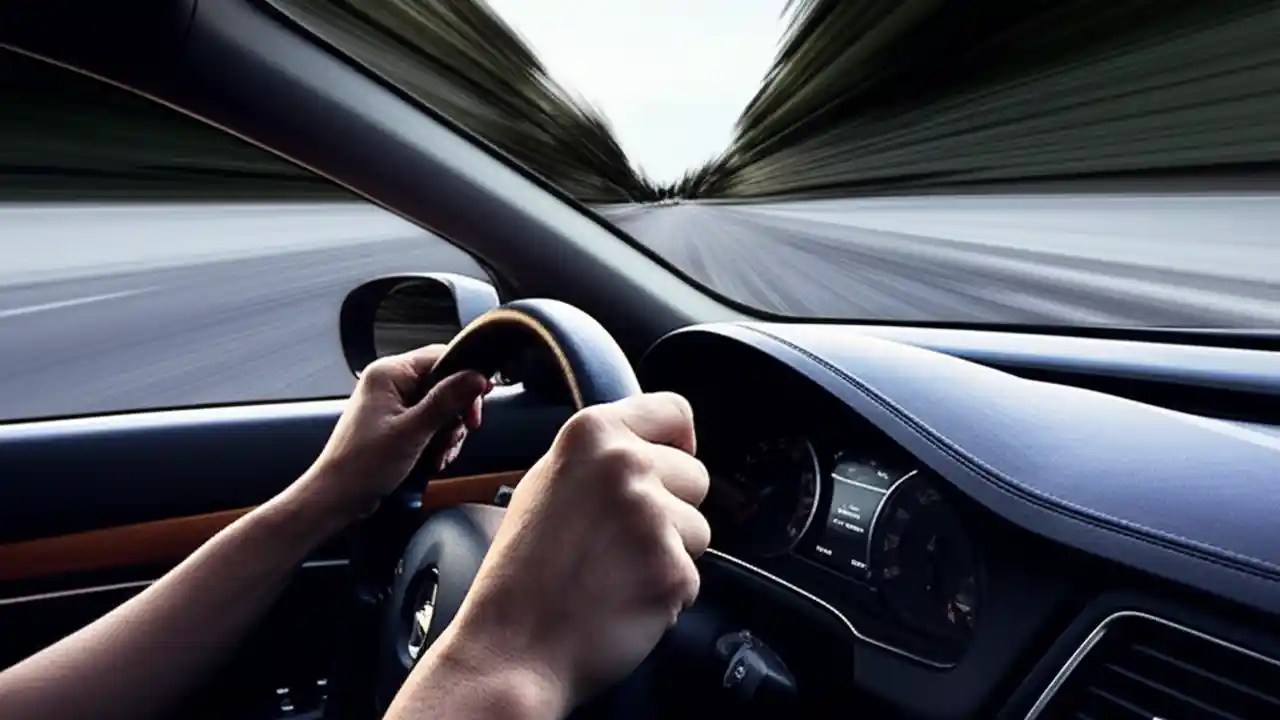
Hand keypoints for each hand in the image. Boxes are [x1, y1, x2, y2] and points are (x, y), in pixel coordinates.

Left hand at [300, 345, 489, 523]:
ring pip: (441, 406)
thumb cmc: (363, 464)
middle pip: (444, 383)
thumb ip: (446, 401)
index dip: (466, 377)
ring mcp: (393, 403)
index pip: (441, 356)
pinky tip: (435, 459)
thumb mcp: (413, 431)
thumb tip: (477, 377)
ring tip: (440, 454)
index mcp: (389, 373)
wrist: (337, 497)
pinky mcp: (396, 423)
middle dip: (456, 413)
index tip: (481, 400)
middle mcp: (390, 382)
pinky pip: (430, 423)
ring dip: (448, 433)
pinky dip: (437, 441)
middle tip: (458, 436)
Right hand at [403, 392, 710, 715]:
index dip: (678, 442)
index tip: (673, 463)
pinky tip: (622, 600)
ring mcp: (652, 516)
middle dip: (673, 508)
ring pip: (699, 529)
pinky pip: (693, 576)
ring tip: (615, 572)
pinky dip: (666, 594)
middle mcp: (626, 464)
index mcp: (592, 433)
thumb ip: (599, 457)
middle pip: (695, 476)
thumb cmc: (522, 572)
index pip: (674, 411)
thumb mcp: (546, 482)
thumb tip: (647, 448)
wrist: (511, 646)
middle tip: (621, 540)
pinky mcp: (672, 567)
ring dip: (670, 553)